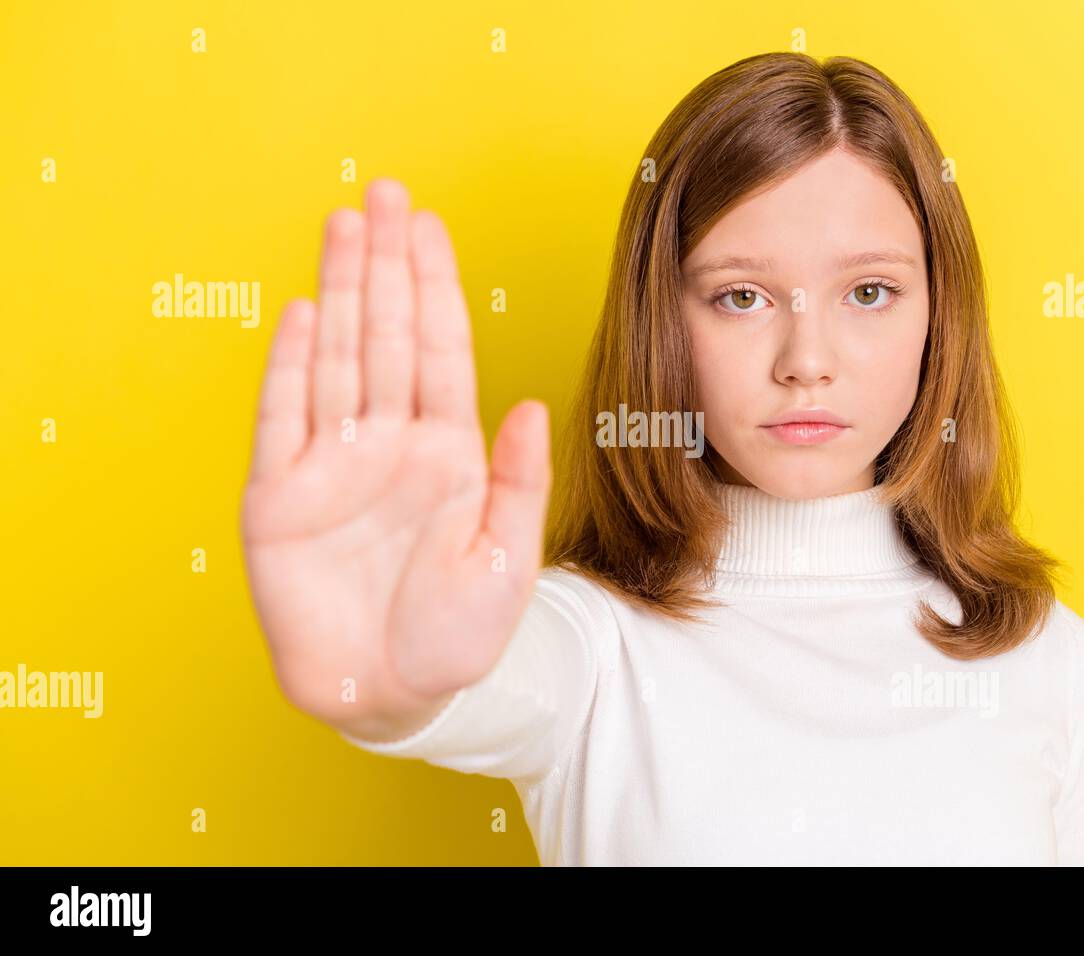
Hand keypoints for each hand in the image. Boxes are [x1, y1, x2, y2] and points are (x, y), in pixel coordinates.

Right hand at [240, 178, 550, 740]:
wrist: (391, 695)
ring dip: (338, 291)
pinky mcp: (279, 497)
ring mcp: (332, 464)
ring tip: (344, 225)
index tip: (430, 227)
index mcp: (448, 452)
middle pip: (385, 335)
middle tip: (386, 194)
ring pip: (336, 357)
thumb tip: (528, 402)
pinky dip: (288, 366)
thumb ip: (518, 480)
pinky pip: (282, 417)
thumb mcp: (505, 560)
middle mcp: (389, 444)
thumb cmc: (457, 635)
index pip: (439, 351)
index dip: (433, 287)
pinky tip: (300, 313)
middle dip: (386, 264)